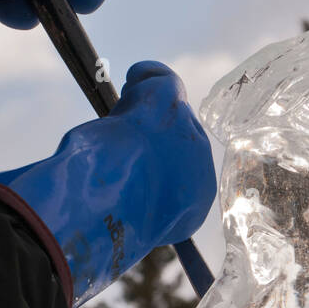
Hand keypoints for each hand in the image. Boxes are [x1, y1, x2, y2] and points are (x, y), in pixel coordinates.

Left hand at [0, 62, 216, 303]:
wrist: (108, 200)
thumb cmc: (111, 222)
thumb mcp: (129, 229)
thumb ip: (132, 217)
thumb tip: (112, 230)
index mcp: (194, 200)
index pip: (181, 172)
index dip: (155, 163)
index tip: (132, 165)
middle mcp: (200, 165)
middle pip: (177, 136)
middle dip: (152, 133)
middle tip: (121, 140)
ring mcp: (187, 130)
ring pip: (170, 105)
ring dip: (143, 108)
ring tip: (118, 120)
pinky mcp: (170, 101)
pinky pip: (160, 79)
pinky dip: (143, 78)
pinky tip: (127, 85)